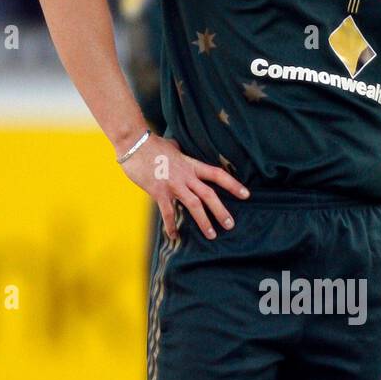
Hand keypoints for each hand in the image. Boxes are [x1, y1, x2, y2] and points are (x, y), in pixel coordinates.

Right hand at [120, 133, 248, 240]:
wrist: (134, 143)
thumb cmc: (151, 144)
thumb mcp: (172, 146)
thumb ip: (178, 151)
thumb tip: (178, 147)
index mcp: (191, 165)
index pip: (218, 175)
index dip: (233, 185)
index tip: (246, 195)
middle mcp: (186, 176)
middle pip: (209, 195)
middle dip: (221, 211)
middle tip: (230, 225)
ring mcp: (173, 184)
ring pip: (194, 205)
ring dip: (204, 222)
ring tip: (211, 235)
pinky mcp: (159, 191)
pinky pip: (168, 212)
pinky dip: (171, 225)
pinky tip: (174, 236)